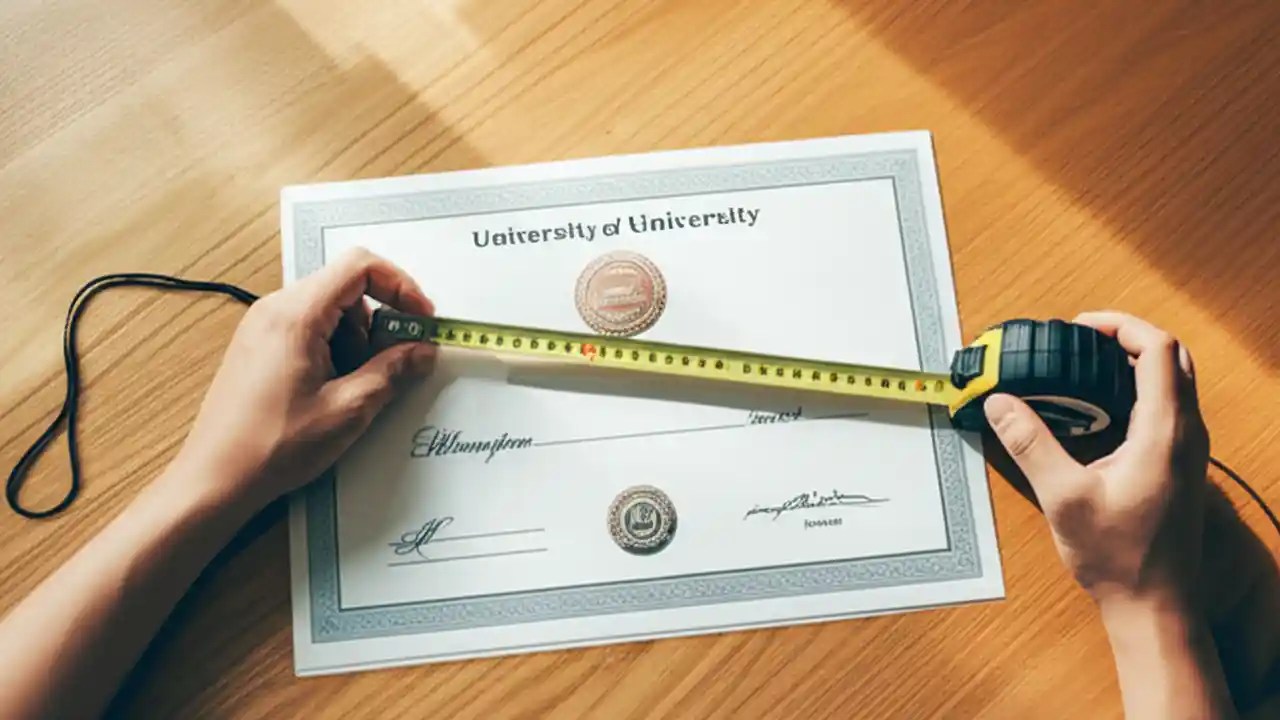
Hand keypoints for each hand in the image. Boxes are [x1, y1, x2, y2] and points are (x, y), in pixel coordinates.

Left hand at [172, 248, 437, 512]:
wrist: (216, 478)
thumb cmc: (269, 447)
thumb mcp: (348, 409)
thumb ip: (392, 371)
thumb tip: (419, 351)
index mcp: (296, 316)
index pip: (360, 267)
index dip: (401, 286)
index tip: (420, 318)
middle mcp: (275, 310)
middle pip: (347, 288)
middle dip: (381, 321)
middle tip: (398, 360)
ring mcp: (264, 327)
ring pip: (331, 310)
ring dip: (359, 339)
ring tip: (358, 385)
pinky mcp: (261, 346)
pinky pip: (311, 328)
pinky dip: (336, 349)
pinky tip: (336, 388)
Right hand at [983, 311, 1209, 608]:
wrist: (1154, 604)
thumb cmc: (1118, 556)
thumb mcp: (1063, 497)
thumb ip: (1030, 443)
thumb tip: (1000, 403)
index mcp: (1165, 432)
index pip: (1158, 350)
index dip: (1120, 326)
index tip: (1079, 327)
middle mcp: (1187, 434)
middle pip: (1173, 358)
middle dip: (1129, 337)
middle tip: (1083, 339)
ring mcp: (1189, 450)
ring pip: (1175, 382)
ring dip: (1136, 362)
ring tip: (1087, 365)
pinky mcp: (1182, 466)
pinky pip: (1170, 407)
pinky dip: (1140, 389)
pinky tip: (1101, 407)